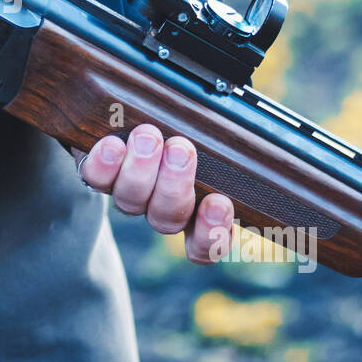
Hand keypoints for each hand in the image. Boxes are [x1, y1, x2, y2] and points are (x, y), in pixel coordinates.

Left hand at [75, 123, 234, 263]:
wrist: (127, 118)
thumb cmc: (185, 128)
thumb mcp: (216, 134)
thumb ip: (235, 143)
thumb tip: (266, 132)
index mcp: (196, 210)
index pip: (206, 243)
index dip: (212, 232)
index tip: (218, 203)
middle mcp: (160, 208)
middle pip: (168, 217)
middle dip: (176, 185)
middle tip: (181, 150)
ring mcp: (127, 194)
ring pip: (133, 200)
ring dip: (142, 169)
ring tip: (148, 137)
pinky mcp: (96, 174)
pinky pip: (95, 178)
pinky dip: (104, 164)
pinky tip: (112, 145)